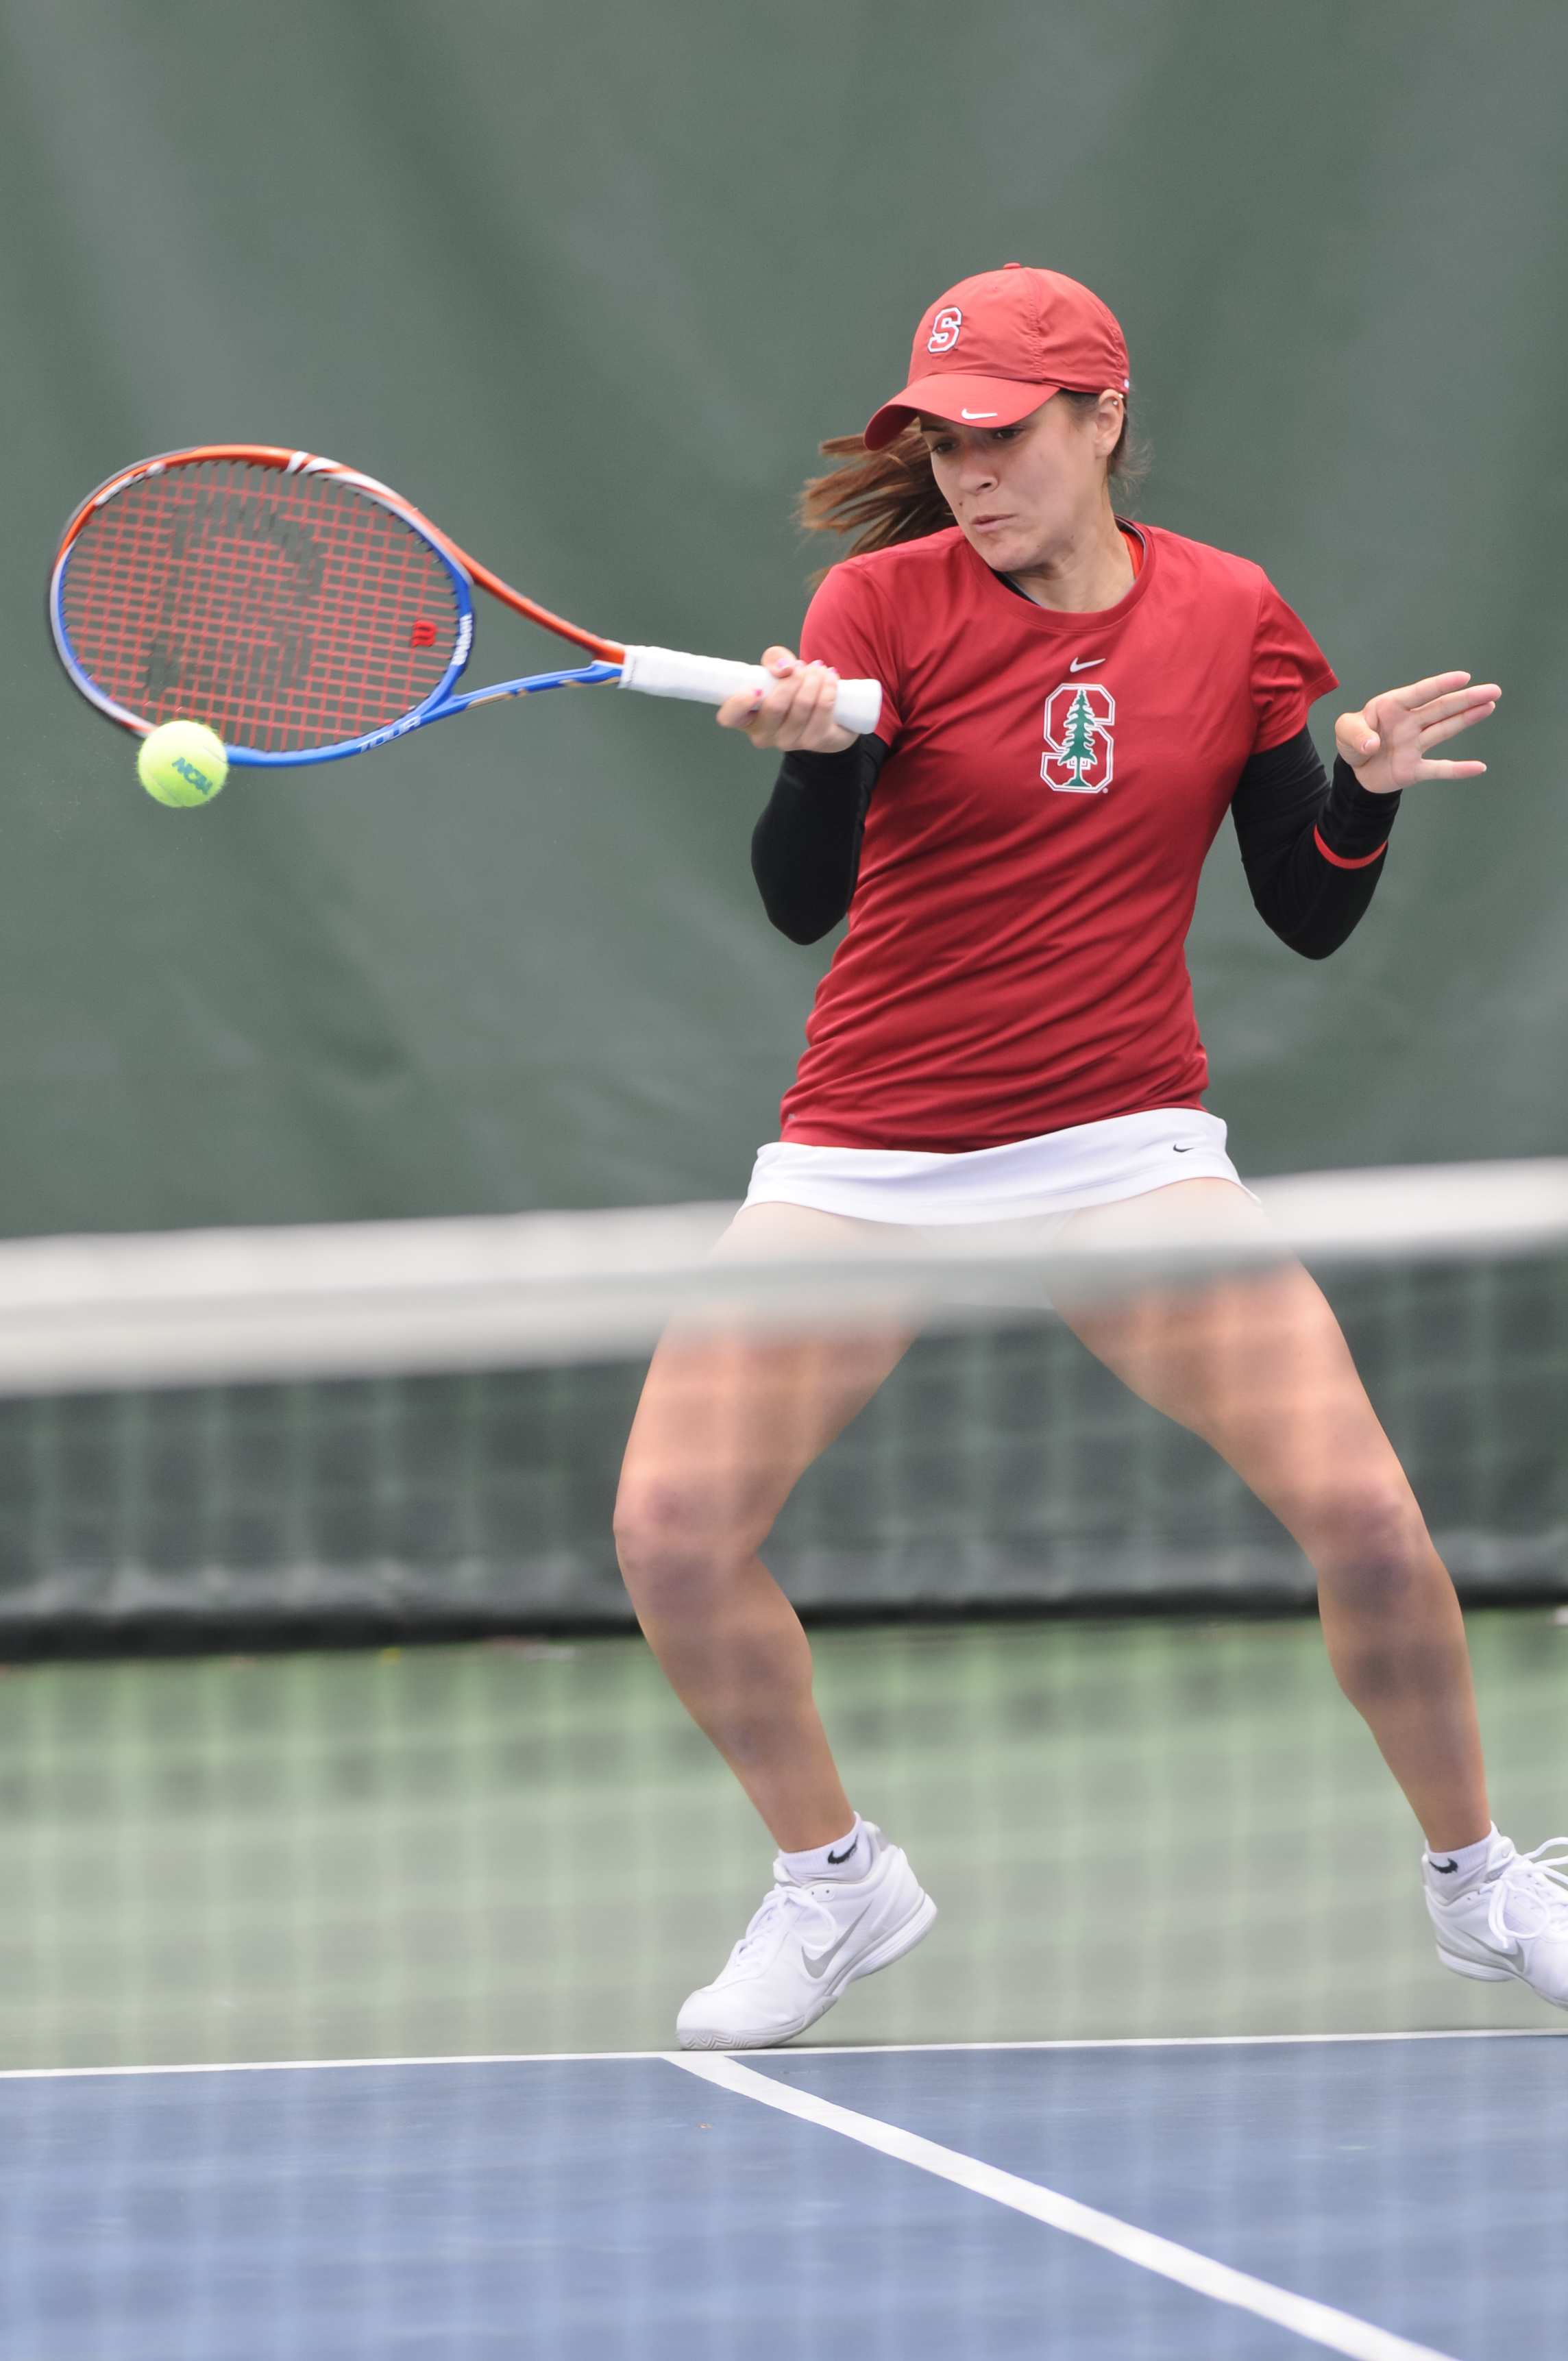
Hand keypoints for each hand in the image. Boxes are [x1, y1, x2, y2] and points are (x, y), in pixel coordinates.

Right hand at [716, 646, 856, 752]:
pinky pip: (822, 709)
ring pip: (802, 705)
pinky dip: (828, 687)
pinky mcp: (814, 742)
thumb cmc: (791, 690)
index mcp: (745, 718)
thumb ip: (774, 660)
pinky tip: (830, 677)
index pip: (729, 717)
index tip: (756, 689)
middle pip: (775, 707)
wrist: (827, 715)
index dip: (739, 704)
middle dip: (792, 679)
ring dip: (813, 679)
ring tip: (818, 669)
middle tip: (801, 667)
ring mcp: (788, 742)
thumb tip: (784, 669)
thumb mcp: (776, 668)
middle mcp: (764, 734)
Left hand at [1334, 671, 1499, 795]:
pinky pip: (1438, 769)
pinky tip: (1478, 768)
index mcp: (1393, 706)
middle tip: (1493, 691)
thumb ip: (1354, 733)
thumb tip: (1370, 745)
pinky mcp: (1415, 768)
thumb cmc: (1353, 740)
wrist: (1355, 771)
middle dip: (1467, 699)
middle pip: (1441, 708)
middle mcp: (1410, 722)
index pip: (1420, 693)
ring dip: (1467, 719)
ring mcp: (1415, 744)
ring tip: (1489, 706)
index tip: (1463, 678)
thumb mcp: (1344, 731)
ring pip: (1445, 729)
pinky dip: (1457, 770)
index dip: (1441, 685)